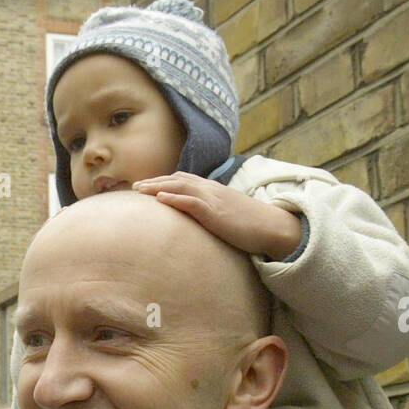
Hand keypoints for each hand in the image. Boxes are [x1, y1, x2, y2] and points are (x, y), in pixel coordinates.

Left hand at [133, 171, 303, 259]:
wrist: (272, 227)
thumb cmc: (252, 226)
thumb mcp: (228, 216)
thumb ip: (212, 214)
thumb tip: (201, 221)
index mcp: (214, 190)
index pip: (184, 180)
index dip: (164, 181)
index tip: (147, 186)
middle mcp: (211, 190)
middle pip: (177, 180)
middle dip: (155, 181)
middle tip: (135, 186)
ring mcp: (213, 199)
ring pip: (180, 187)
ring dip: (157, 186)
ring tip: (139, 190)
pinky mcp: (215, 212)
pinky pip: (192, 201)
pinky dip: (174, 198)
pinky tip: (160, 199)